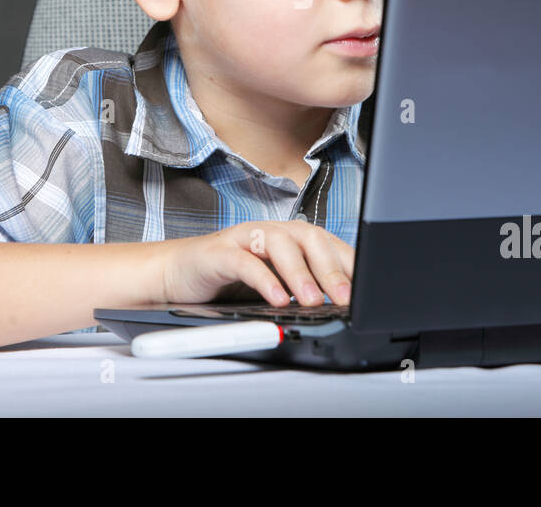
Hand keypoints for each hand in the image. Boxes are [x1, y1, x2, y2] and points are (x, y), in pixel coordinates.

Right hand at [156, 220, 354, 306]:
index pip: (327, 243)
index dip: (349, 264)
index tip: (366, 289)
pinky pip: (244, 262)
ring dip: (300, 273)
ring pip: (279, 244)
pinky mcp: (218, 253)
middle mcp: (268, 233)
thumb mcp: (271, 284)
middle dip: (330, 268)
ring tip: (312, 300)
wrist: (175, 272)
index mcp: (287, 238)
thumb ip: (300, 289)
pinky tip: (277, 299)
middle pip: (308, 238)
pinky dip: (264, 279)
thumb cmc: (226, 279)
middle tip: (344, 298)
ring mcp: (242, 238)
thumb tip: (339, 307)